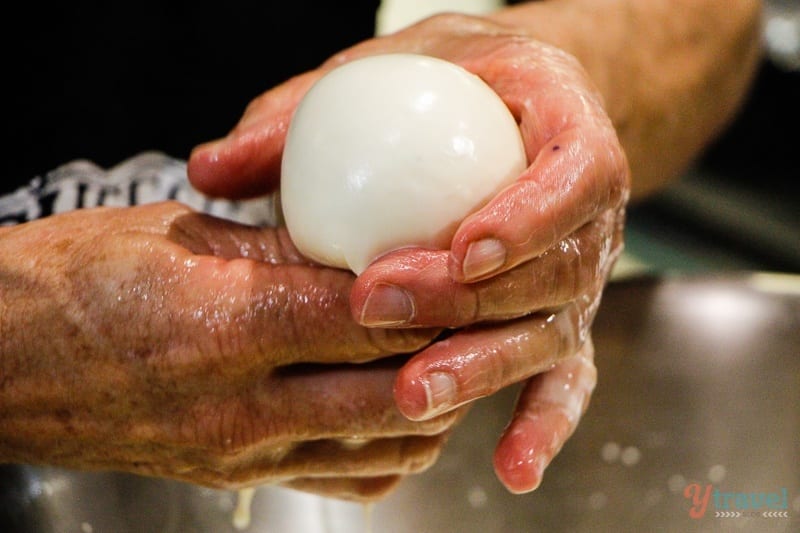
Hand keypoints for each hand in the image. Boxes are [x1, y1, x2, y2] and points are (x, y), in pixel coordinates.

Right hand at [0, 201, 463, 500]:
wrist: (4, 362)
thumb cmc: (74, 284)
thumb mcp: (179, 237)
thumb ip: (283, 249)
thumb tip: (365, 248)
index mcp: (224, 330)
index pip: (370, 318)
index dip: (440, 296)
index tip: (478, 272)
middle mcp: (240, 409)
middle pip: (395, 391)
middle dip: (457, 352)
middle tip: (487, 313)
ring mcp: (242, 455)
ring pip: (386, 448)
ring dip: (434, 402)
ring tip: (451, 354)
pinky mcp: (240, 477)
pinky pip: (349, 478)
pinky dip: (392, 444)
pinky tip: (399, 403)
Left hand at [187, 13, 628, 492]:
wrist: (517, 101)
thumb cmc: (458, 78)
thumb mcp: (388, 65)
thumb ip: (301, 115)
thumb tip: (211, 168)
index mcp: (566, 129)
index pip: (574, 175)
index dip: (528, 217)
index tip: (463, 250)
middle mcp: (586, 212)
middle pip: (556, 268)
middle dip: (470, 301)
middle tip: (381, 310)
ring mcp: (578, 274)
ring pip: (551, 331)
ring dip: (486, 368)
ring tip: (416, 396)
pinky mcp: (561, 319)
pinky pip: (563, 376)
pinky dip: (540, 422)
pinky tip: (509, 467)